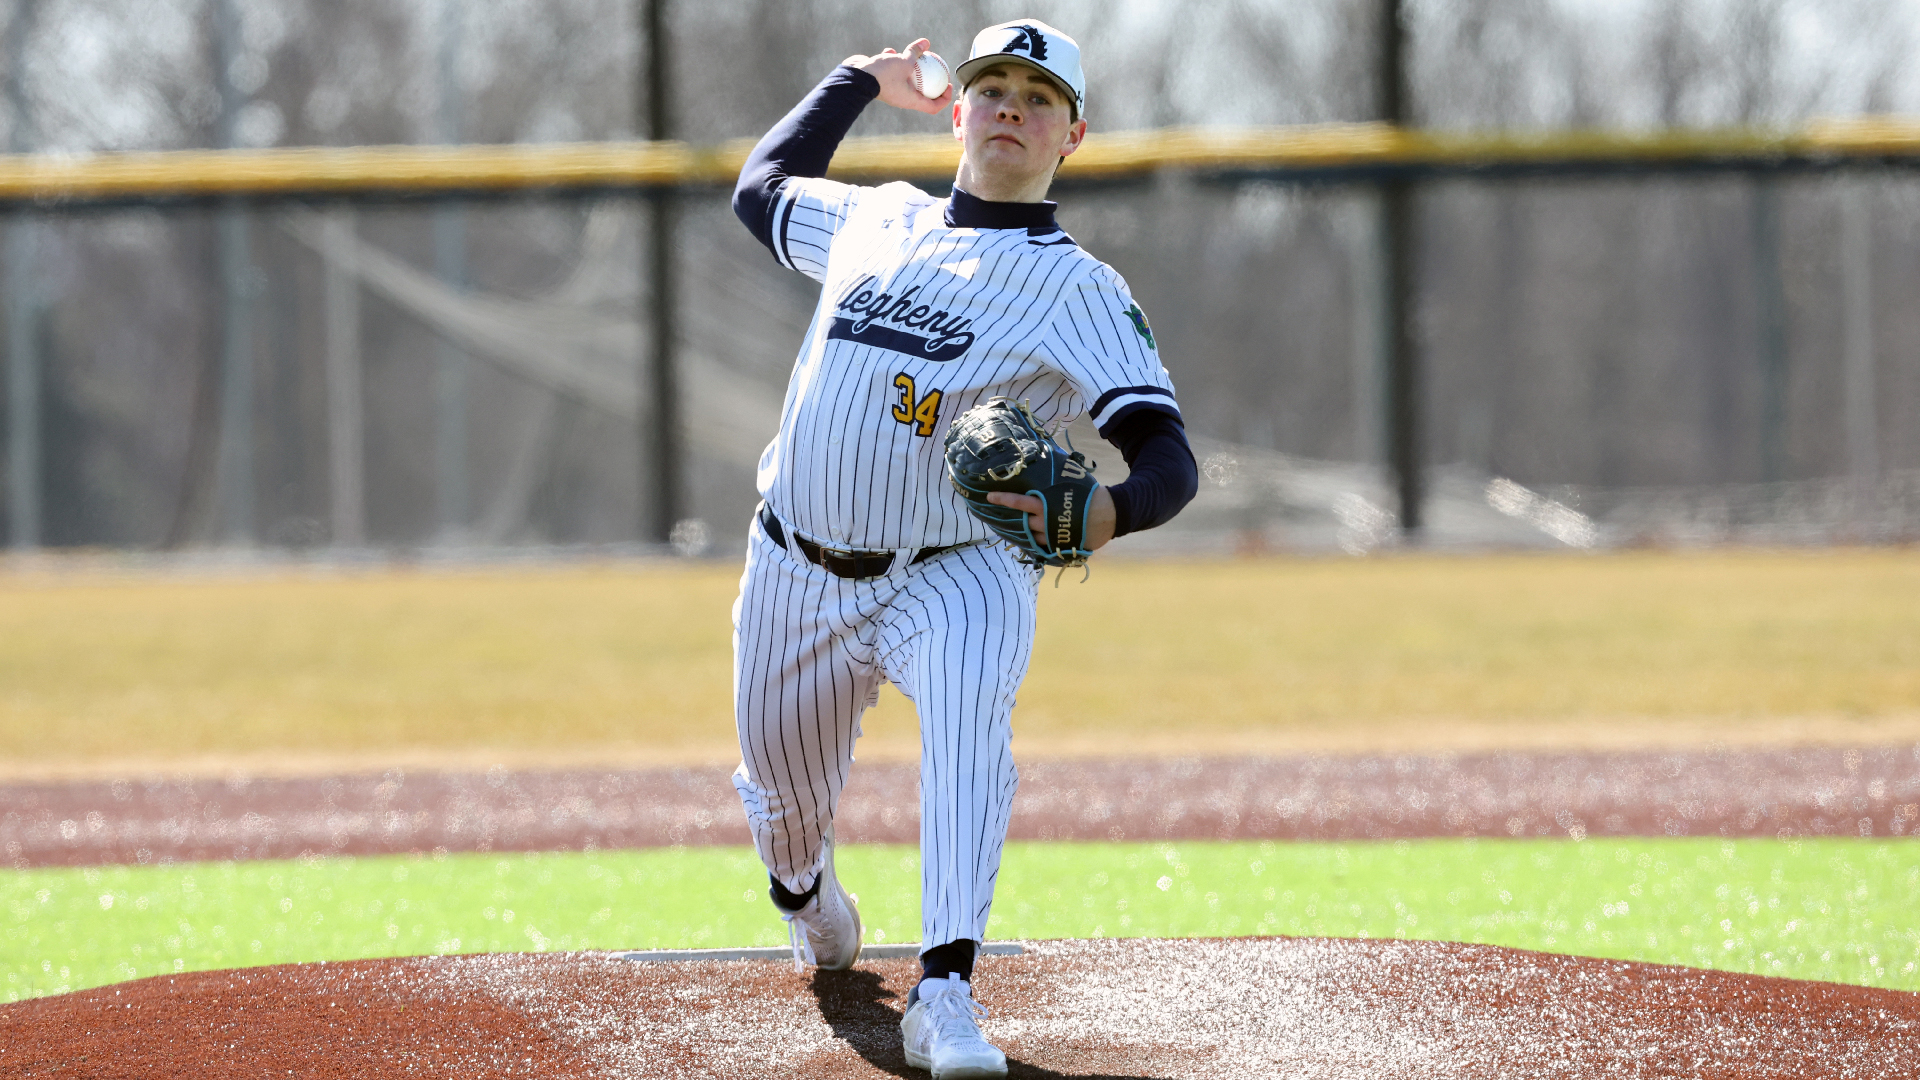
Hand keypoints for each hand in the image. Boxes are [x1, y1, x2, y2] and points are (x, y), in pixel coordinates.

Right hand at [841, 38, 952, 114]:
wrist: (856, 77)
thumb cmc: (883, 74)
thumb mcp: (904, 61)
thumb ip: (916, 52)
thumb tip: (926, 42)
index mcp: (910, 100)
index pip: (933, 107)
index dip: (944, 98)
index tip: (948, 84)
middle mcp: (902, 98)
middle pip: (921, 93)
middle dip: (930, 81)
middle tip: (937, 68)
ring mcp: (891, 90)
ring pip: (905, 80)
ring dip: (909, 67)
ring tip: (910, 55)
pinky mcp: (881, 82)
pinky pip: (891, 72)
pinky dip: (892, 62)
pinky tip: (889, 51)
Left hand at [986, 487, 1116, 551]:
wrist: (1112, 514)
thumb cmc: (1091, 494)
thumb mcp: (1072, 481)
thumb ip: (1056, 478)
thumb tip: (1045, 457)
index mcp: (1046, 504)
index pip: (1019, 502)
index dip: (1003, 499)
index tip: (990, 496)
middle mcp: (1045, 522)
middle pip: (1021, 523)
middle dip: (1010, 520)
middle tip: (998, 516)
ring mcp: (1053, 537)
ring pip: (1031, 537)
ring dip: (1024, 533)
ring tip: (1016, 528)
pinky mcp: (1061, 547)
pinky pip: (1044, 546)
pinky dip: (1038, 542)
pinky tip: (1034, 538)